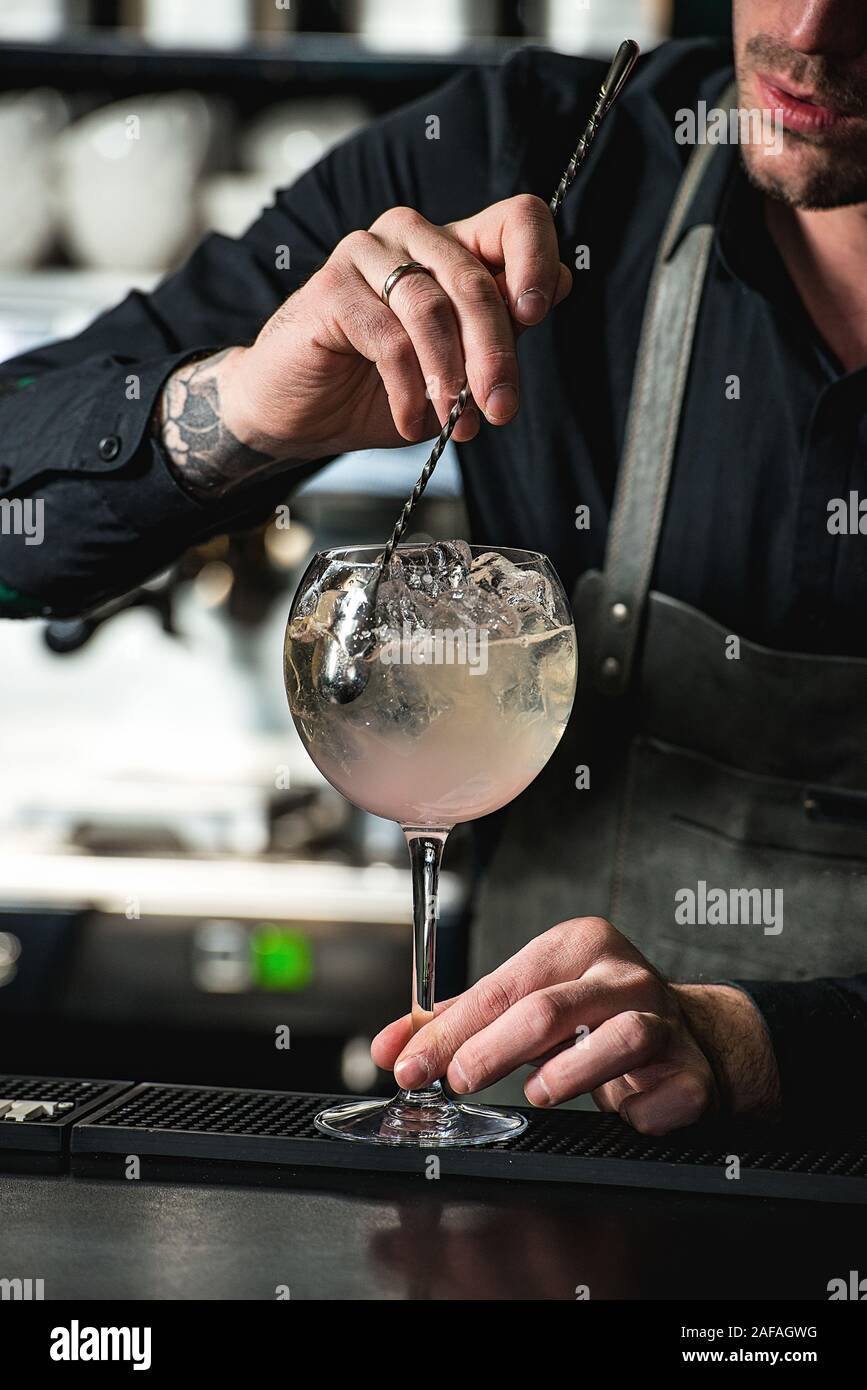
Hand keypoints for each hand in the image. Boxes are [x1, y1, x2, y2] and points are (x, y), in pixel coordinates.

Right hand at [219, 195, 571, 460]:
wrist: (296, 415)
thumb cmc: (375, 389)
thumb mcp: (456, 366)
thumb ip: (501, 328)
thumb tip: (560, 284)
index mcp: (451, 247)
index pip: (515, 219)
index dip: (536, 259)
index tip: (536, 315)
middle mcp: (411, 235)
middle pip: (475, 279)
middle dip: (494, 354)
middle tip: (500, 409)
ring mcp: (366, 254)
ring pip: (433, 308)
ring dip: (451, 378)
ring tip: (456, 427)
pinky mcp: (331, 288)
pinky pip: (388, 338)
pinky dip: (408, 388)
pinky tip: (410, 421)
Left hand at [371, 917, 780, 1134]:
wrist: (686, 1038)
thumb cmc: (592, 1019)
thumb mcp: (527, 1006)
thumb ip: (460, 1025)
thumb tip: (392, 1048)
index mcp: (576, 946)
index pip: (502, 987)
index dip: (449, 1031)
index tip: (409, 1064)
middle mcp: (621, 974)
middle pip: (550, 1007)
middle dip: (493, 1049)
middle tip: (458, 1081)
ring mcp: (665, 1017)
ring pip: (620, 1037)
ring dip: (570, 1073)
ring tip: (537, 1093)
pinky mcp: (691, 1068)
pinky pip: (663, 1090)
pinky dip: (637, 1107)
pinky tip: (620, 1111)